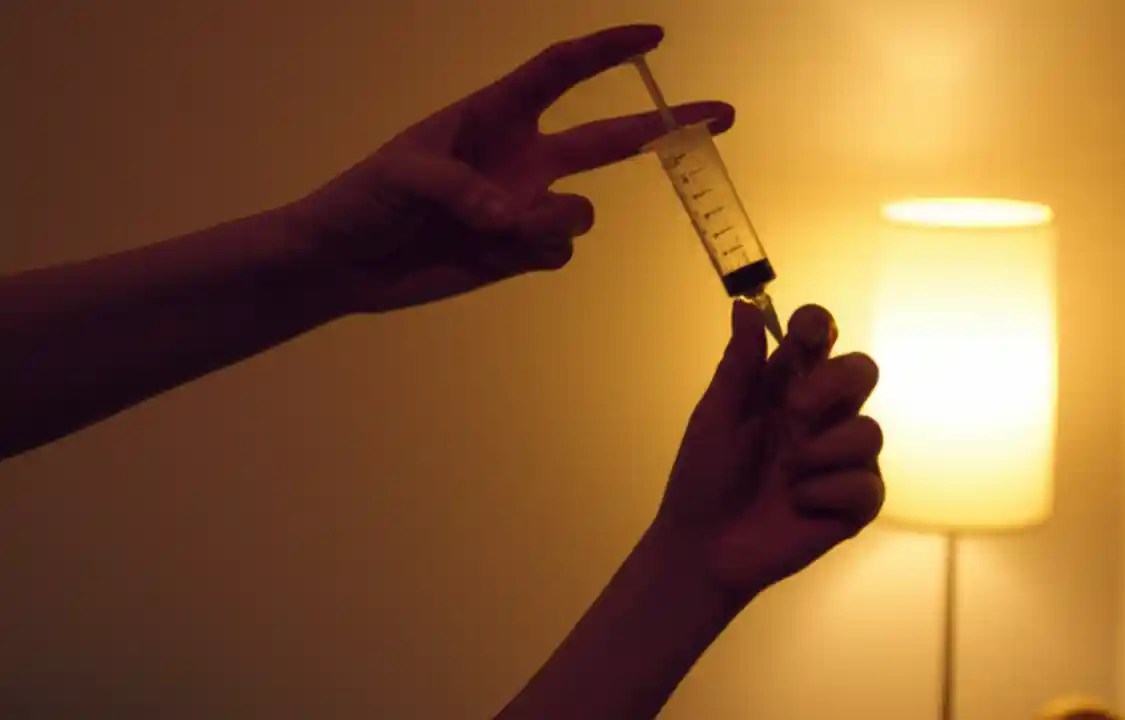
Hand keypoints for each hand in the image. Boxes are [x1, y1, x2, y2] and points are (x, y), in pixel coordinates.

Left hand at [284, 24, 733, 314]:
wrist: (345, 263)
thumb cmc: (364, 199)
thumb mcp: (404, 174)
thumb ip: (462, 188)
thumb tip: (512, 215)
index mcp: (494, 116)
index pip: (562, 72)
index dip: (608, 52)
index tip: (654, 36)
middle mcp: (523, 158)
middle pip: (609, 139)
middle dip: (665, 125)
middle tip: (721, 114)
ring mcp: (526, 207)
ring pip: (581, 211)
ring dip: (553, 220)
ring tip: (501, 229)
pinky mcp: (519, 253)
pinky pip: (558, 252)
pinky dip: (534, 252)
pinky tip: (493, 253)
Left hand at [652, 302, 883, 598]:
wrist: (702, 547)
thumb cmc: (703, 478)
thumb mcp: (716, 417)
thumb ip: (739, 365)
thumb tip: (744, 305)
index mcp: (786, 387)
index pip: (819, 339)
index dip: (819, 326)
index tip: (804, 332)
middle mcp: (822, 416)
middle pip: (862, 371)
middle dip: (835, 382)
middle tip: (794, 409)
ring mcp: (841, 460)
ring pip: (871, 430)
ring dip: (824, 449)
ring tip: (786, 474)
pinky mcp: (854, 504)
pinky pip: (867, 484)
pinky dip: (828, 491)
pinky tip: (798, 504)